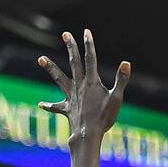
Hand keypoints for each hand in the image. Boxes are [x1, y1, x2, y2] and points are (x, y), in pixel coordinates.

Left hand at [38, 29, 129, 145]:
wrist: (88, 134)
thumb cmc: (104, 118)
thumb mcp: (116, 98)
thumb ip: (121, 80)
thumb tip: (126, 63)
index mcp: (92, 82)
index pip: (91, 59)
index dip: (89, 44)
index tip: (86, 32)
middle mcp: (79, 86)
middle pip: (74, 63)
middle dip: (71, 48)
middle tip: (65, 34)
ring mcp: (71, 97)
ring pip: (59, 79)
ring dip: (51, 68)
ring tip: (40, 58)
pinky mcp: (67, 109)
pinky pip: (56, 106)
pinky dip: (49, 106)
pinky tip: (41, 104)